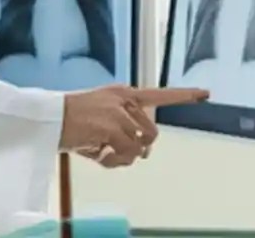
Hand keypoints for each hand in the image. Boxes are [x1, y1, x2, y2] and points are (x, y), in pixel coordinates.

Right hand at [58, 85, 208, 167]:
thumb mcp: (100, 116)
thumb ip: (123, 128)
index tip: (205, 93)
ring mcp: (120, 114)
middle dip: (139, 147)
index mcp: (122, 93)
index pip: (158, 94)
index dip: (184, 96)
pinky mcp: (113, 128)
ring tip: (103, 154)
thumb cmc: (70, 119)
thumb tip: (143, 152)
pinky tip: (98, 156)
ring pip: (140, 147)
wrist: (48, 117)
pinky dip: (114, 162)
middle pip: (151, 132)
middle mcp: (125, 100)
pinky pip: (126, 155)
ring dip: (124, 157)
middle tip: (117, 152)